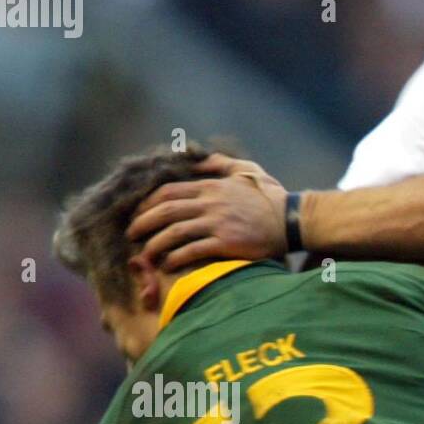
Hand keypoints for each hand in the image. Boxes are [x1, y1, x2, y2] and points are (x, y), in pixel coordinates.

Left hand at [127, 153, 288, 269]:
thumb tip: (200, 159)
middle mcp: (210, 203)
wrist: (291, 220)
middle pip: (165, 211)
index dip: (148, 203)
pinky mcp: (226, 243)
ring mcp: (217, 224)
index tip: (137, 213)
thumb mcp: (246, 170)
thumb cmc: (270, 196)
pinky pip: (193, 250)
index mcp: (210, 186)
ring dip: (156, 244)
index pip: (168, 191)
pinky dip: (176, 257)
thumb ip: (220, 163)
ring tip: (146, 254)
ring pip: (175, 232)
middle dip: (143, 222)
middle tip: (131, 234)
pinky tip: (168, 264)